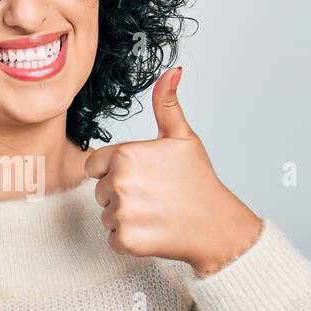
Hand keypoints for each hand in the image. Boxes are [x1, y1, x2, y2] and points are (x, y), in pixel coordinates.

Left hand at [84, 66, 262, 275]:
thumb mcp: (182, 137)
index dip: (115, 171)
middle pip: (99, 191)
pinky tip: (154, 230)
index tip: (142, 176)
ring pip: (106, 215)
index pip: (93, 165)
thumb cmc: (199, 180)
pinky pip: (112, 239)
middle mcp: (119, 182)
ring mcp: (121, 212)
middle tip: (154, 196)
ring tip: (156, 213)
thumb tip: (172, 71)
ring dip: (125, 217)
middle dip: (121, 195)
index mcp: (125, 155)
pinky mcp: (125, 240)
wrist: (217, 225)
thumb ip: (166, 104)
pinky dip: (129, 239)